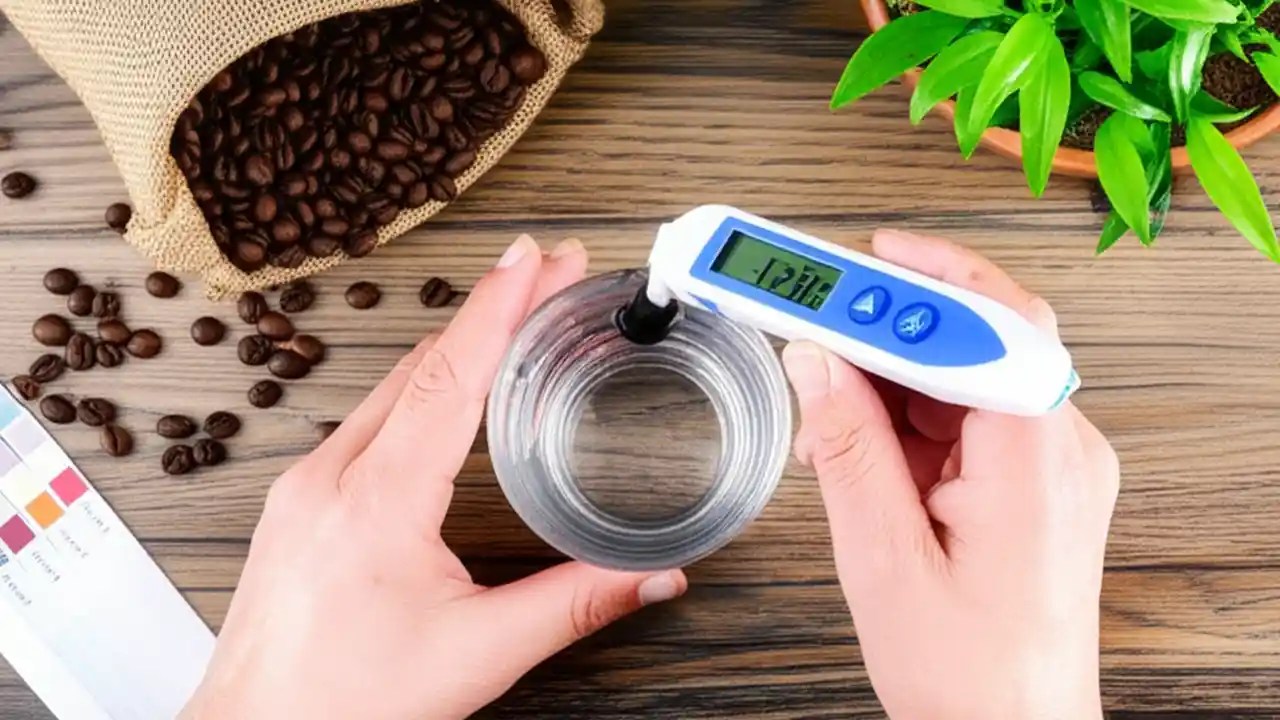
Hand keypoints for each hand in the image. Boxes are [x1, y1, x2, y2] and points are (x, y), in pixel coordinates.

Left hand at [180, 236, 686, 719]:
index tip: (534, 259)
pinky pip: (366, 417)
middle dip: (491, 307)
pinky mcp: (298, 502)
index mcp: (377, 501)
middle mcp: (331, 478)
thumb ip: (573, 606)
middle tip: (547, 272)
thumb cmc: (341, 705)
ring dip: (454, 343)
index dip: (499, 308)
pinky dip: (419, 384)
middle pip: (421, 362)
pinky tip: (444, 391)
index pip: (449, 376)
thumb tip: (649, 577)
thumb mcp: (477, 655)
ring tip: (511, 318)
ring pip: (389, 385)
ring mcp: (306, 486)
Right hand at [783, 230, 1118, 719]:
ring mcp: (1050, 463)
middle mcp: (1060, 449)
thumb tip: (813, 359)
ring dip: (887, 381)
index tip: (848, 258)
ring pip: (963, 374)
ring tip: (826, 419)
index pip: (987, 326)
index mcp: (1036, 464)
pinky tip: (859, 448)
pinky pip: (966, 415)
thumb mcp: (883, 559)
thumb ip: (847, 448)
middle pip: (976, 337)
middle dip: (884, 328)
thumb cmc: (969, 675)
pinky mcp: (1032, 479)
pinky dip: (906, 418)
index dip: (914, 279)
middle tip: (811, 322)